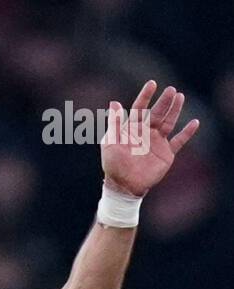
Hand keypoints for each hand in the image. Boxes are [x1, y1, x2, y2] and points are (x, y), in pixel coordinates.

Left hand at [101, 80, 198, 197]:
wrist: (124, 187)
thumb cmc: (113, 165)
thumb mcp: (110, 143)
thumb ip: (114, 124)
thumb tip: (114, 103)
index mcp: (133, 128)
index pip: (140, 108)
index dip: (145, 96)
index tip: (152, 84)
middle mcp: (147, 132)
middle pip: (157, 113)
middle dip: (164, 102)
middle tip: (171, 90)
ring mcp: (157, 142)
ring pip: (168, 123)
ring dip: (175, 111)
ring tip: (180, 97)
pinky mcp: (166, 154)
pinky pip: (179, 141)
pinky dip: (187, 133)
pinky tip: (195, 123)